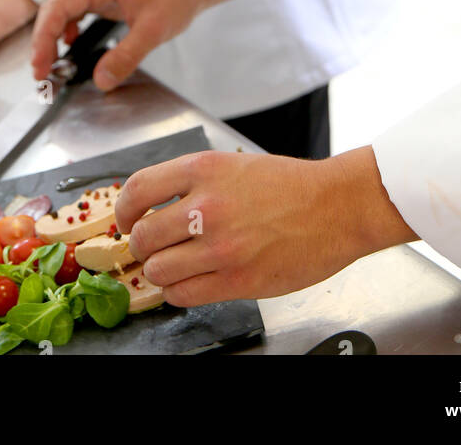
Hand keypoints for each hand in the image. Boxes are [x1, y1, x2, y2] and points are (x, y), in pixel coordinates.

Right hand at [30, 0, 201, 86]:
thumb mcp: (152, 30)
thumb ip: (125, 56)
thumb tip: (100, 80)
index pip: (57, 8)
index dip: (43, 39)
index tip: (40, 67)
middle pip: (54, 10)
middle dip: (44, 42)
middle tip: (42, 73)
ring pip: (64, 12)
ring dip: (54, 37)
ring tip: (52, 65)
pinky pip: (78, 12)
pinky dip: (69, 31)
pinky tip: (73, 46)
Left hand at [116, 147, 415, 305]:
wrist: (336, 206)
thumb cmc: (290, 185)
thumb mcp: (234, 165)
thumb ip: (193, 183)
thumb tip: (152, 208)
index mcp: (204, 169)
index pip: (138, 189)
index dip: (124, 210)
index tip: (126, 219)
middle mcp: (207, 206)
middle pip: (143, 235)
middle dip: (142, 246)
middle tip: (152, 247)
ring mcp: (221, 246)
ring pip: (158, 270)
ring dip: (160, 272)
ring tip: (174, 266)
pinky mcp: (237, 280)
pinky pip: (183, 294)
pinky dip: (177, 292)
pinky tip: (189, 282)